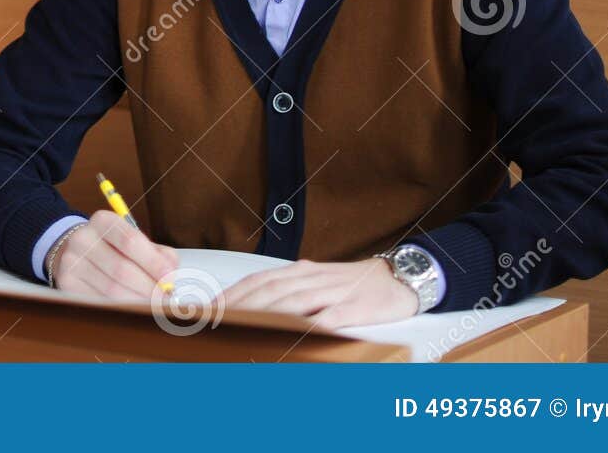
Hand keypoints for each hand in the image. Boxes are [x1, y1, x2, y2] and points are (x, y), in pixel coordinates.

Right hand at [51, 210, 179, 300]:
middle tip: (164, 299)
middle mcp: (83, 238)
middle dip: (148, 287)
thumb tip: (170, 277)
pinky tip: (131, 309)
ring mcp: (71, 262)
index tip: (169, 279)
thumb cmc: (113, 248)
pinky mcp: (66, 283)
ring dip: (137, 301)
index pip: (130, 241)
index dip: (153, 263)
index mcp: (103, 221)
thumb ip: (158, 254)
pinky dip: (119, 308)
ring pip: (111, 289)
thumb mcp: (134, 240)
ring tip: (152, 306)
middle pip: (122, 269)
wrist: (75, 251)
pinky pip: (98, 301)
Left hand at [221, 257, 418, 327]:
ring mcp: (333, 292)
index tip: (211, 307)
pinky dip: (311, 325)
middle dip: (240, 305)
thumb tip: (256, 308)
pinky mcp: (355, 308)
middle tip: (217, 320)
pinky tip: (294, 334)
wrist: (397, 278)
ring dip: (265, 314)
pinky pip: (330, 317)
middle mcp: (312, 278)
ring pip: (294, 301)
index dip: (234, 293)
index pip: (259, 281)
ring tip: (242, 327)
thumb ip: (290, 292)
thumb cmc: (351, 286)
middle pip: (270, 291)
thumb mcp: (316, 283)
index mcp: (300, 272)